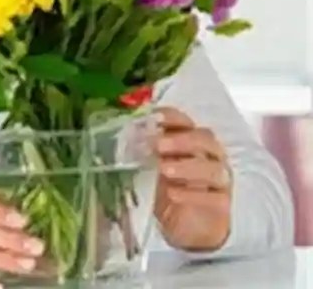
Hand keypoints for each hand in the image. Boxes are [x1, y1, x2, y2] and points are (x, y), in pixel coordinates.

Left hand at [154, 107, 232, 251]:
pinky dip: (192, 194)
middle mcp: (210, 157)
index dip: (172, 117)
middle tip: (159, 145)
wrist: (189, 228)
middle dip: (181, 140)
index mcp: (192, 142)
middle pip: (204, 140)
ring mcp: (219, 181)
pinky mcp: (221, 204)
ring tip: (164, 169)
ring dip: (187, 167)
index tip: (154, 118)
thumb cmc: (171, 190)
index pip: (186, 123)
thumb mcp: (154, 169)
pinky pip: (213, 197)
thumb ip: (146, 152)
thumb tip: (125, 136)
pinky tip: (172, 194)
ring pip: (213, 168)